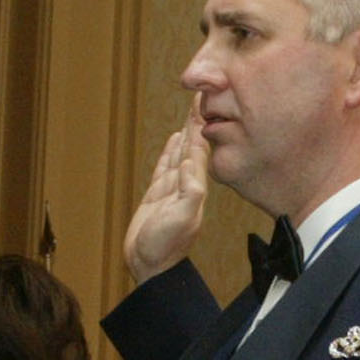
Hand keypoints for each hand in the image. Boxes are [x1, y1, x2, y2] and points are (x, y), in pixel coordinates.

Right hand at [124, 98, 210, 282]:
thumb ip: (190, 190)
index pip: (202, 145)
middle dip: (199, 119)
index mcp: (195, 184)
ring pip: (182, 150)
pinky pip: (166, 165)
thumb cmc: (164, 247)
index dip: (205, 122)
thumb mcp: (182, 218)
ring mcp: (173, 187)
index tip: (209, 96)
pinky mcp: (158, 194)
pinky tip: (176, 139)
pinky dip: (172, 150)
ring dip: (188, 130)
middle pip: (194, 142)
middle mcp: (187, 182)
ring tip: (194, 109)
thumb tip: (191, 161)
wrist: (149, 267)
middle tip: (205, 92)